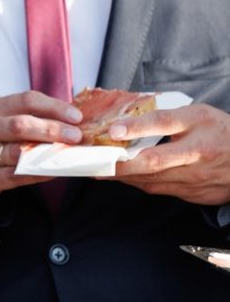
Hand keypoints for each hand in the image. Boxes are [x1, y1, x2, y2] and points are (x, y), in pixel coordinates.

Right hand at [0, 91, 83, 206]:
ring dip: (49, 154)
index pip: (25, 101)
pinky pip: (18, 177)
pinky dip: (40, 174)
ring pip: (19, 154)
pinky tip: (56, 171)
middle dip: (52, 129)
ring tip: (70, 155)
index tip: (76, 117)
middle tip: (76, 136)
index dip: (54, 107)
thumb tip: (71, 120)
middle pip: (20, 125)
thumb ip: (28, 117)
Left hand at [106, 103, 229, 204]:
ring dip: (123, 177)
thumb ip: (165, 116)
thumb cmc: (219, 131)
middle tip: (91, 162)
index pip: (163, 122)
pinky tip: (124, 178)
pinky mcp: (196, 194)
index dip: (136, 126)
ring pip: (152, 180)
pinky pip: (161, 190)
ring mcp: (197, 178)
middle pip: (152, 161)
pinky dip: (140, 183)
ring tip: (98, 170)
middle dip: (118, 163)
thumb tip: (125, 122)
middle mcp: (197, 154)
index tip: (113, 130)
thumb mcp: (197, 114)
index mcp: (198, 125)